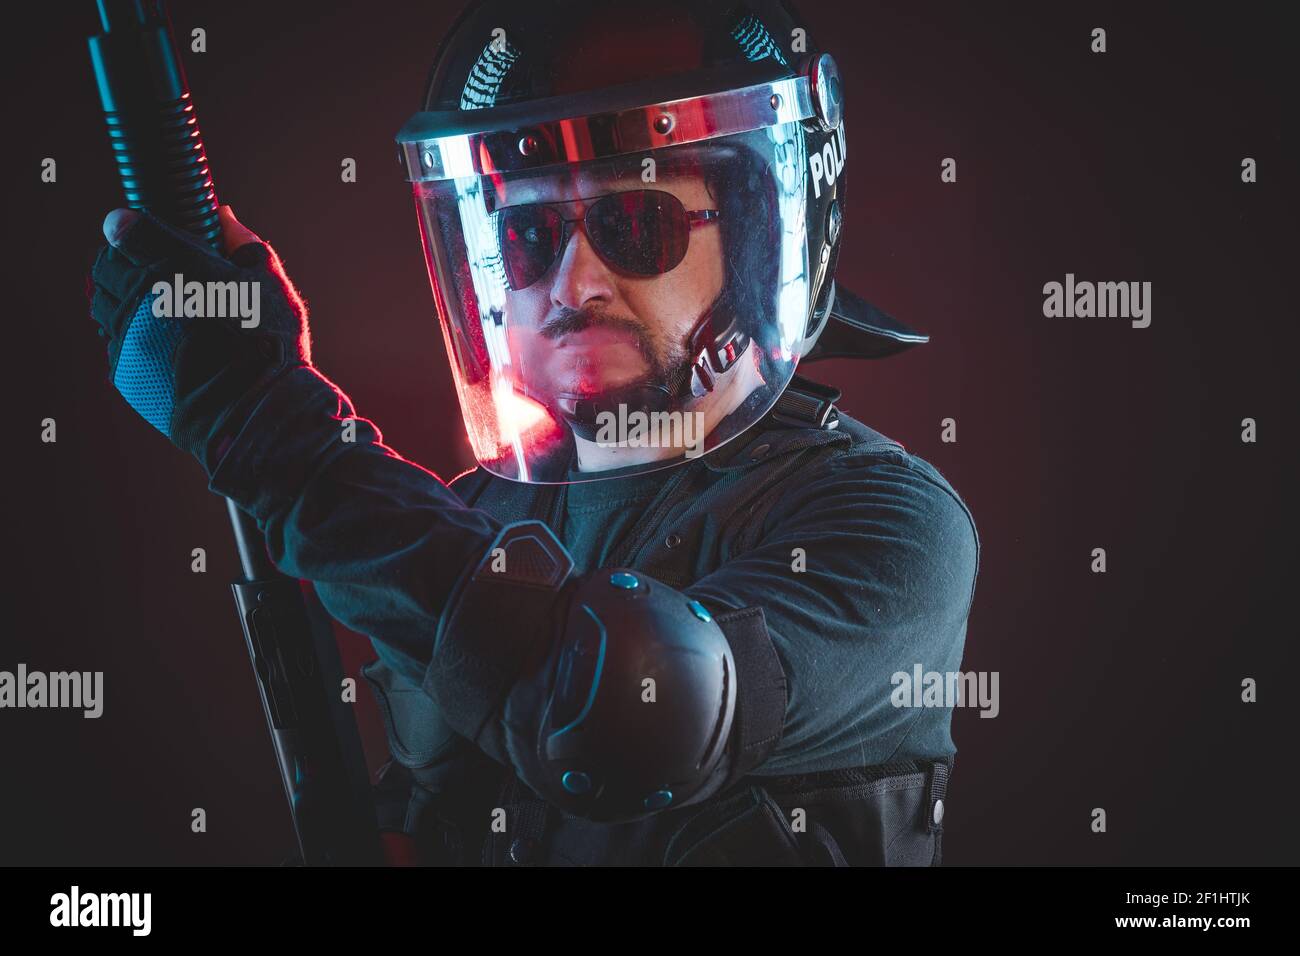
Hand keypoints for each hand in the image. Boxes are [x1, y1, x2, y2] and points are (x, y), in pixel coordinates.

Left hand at [88, 205, 312, 474]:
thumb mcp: (270, 286)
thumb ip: (244, 244)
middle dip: (122, 260)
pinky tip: (151, 337)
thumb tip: (222, 216)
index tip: (133, 227)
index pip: (127, 230)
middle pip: (107, 264)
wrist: (257, 415)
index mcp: (181, 269)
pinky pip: (110, 338)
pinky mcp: (125, 369)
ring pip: (102, 300)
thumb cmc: (272, 349)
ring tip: (147, 304)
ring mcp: (131, 335)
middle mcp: (147, 298)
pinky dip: (124, 331)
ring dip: (118, 295)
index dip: (128, 225)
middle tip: (144, 266)